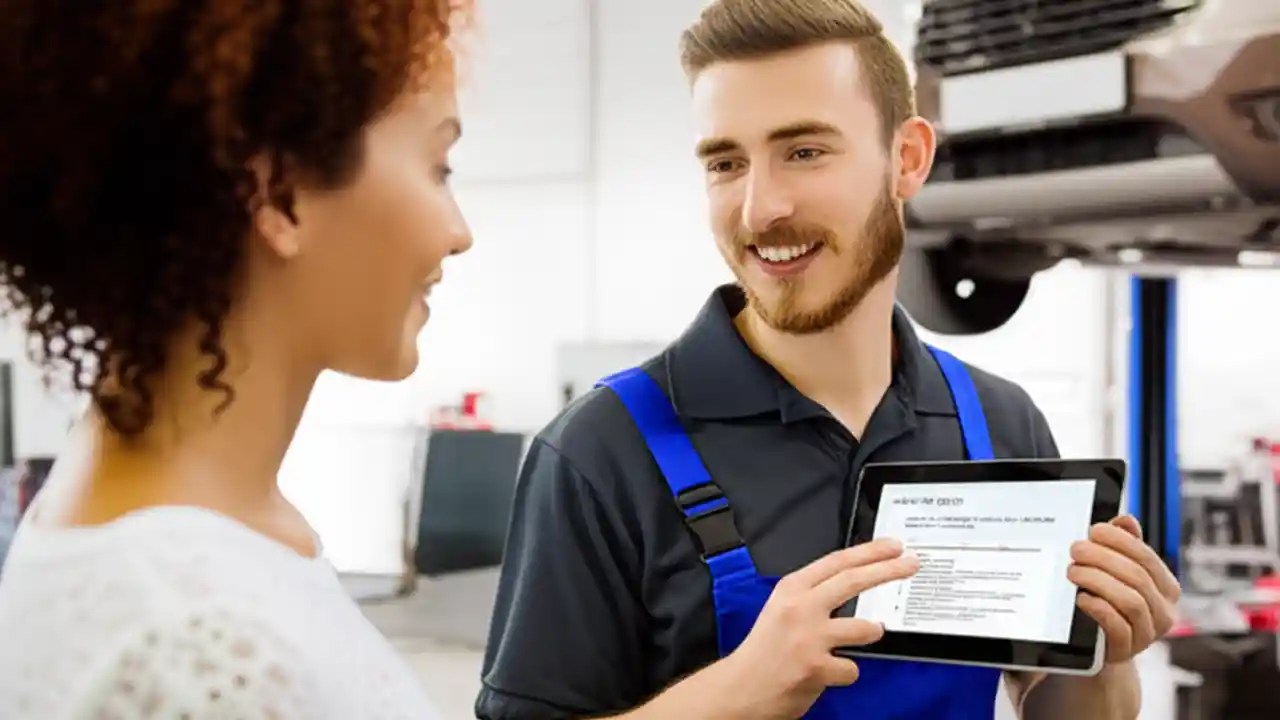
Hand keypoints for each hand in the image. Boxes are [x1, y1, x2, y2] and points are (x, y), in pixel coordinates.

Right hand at [724, 539, 919, 719]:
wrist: (741, 688)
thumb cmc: (764, 650)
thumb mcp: (782, 609)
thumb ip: (813, 595)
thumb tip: (852, 583)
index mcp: (791, 589)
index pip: (837, 561)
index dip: (869, 551)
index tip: (893, 547)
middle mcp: (800, 607)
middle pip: (853, 581)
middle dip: (888, 570)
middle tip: (911, 564)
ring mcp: (809, 638)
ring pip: (864, 628)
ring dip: (872, 632)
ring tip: (869, 634)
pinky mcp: (817, 667)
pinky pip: (851, 669)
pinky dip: (845, 672)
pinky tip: (828, 674)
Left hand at [1067, 515, 1181, 663]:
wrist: (1100, 648)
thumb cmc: (1110, 602)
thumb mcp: (1117, 573)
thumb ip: (1124, 546)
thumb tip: (1125, 520)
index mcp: (1165, 587)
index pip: (1146, 557)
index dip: (1120, 541)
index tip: (1094, 530)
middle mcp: (1163, 611)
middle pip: (1137, 576)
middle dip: (1103, 558)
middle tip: (1076, 549)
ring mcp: (1147, 633)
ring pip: (1130, 600)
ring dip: (1097, 580)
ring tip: (1073, 571)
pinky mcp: (1127, 649)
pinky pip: (1118, 627)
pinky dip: (1098, 608)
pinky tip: (1081, 597)